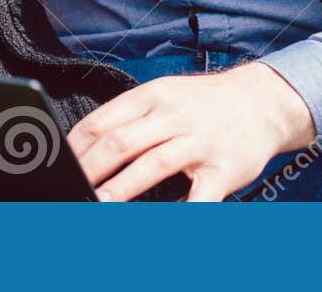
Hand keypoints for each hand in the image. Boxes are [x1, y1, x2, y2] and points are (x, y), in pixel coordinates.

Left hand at [69, 62, 315, 201]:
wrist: (264, 100)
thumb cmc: (205, 104)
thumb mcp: (165, 95)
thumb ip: (130, 118)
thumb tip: (89, 144)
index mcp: (152, 96)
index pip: (102, 120)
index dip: (75, 147)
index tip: (57, 167)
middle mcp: (173, 115)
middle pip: (121, 142)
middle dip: (89, 170)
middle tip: (68, 190)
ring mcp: (199, 141)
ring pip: (152, 164)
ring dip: (120, 189)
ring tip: (98, 206)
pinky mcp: (224, 169)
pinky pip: (199, 198)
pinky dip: (180, 215)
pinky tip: (163, 226)